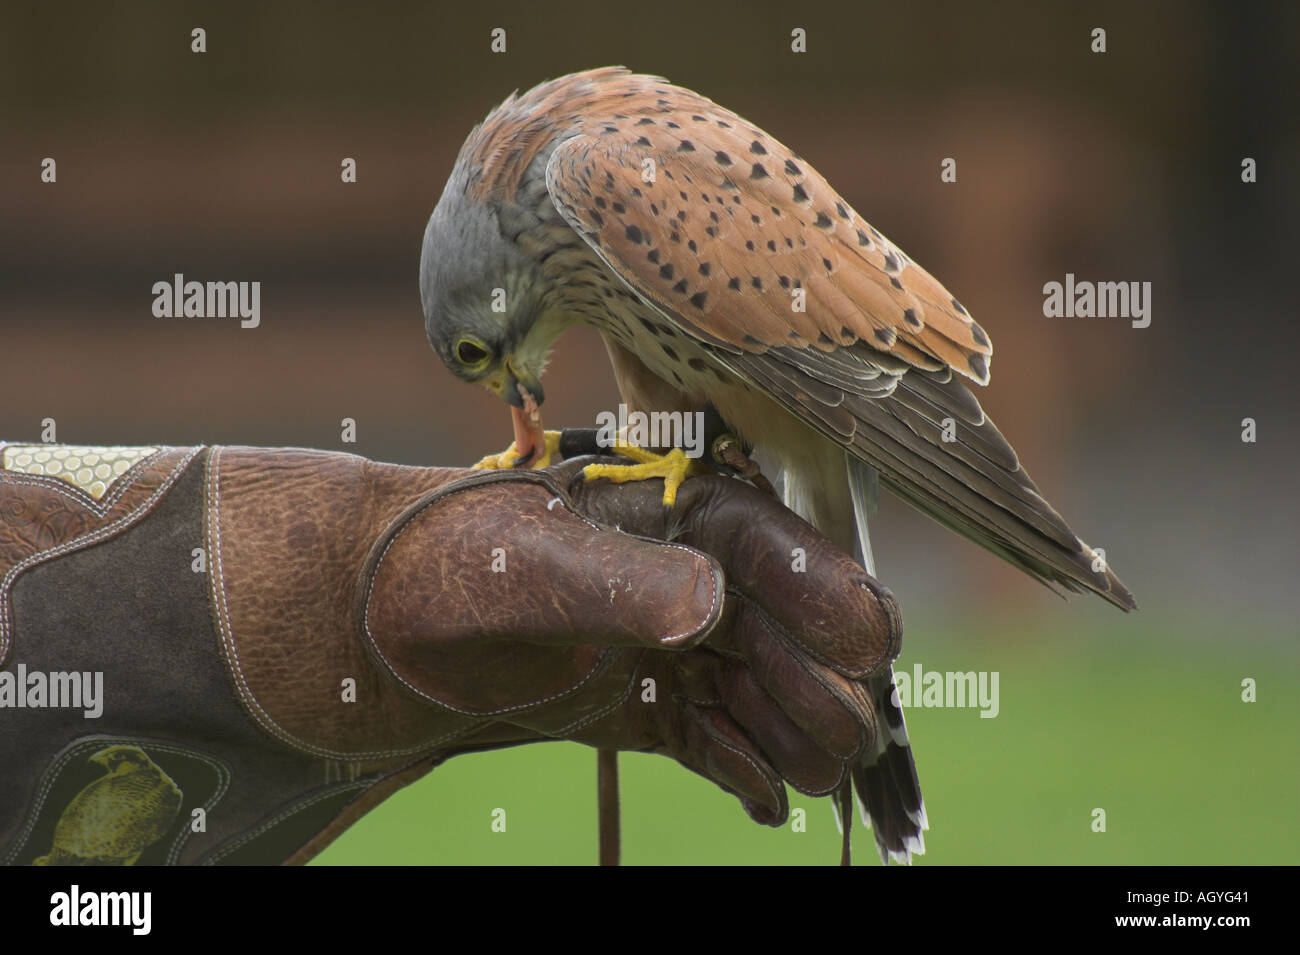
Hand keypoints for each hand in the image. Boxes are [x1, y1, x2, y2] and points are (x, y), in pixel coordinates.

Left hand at [359, 456, 901, 824]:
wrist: (377, 623)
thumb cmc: (443, 564)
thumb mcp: (526, 561)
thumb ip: (619, 580)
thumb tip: (713, 604)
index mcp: (686, 517)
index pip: (791, 560)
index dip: (836, 609)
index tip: (865, 663)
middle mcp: (699, 579)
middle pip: (802, 641)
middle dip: (827, 693)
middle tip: (835, 749)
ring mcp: (681, 648)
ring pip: (774, 700)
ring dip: (798, 740)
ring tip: (800, 775)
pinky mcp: (655, 705)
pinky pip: (725, 743)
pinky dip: (750, 772)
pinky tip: (760, 801)